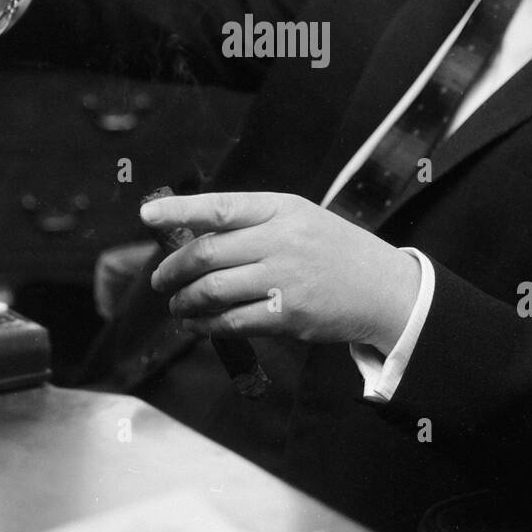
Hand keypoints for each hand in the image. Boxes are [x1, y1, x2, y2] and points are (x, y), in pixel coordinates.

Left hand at [144, 191, 420, 353]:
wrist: (384, 288)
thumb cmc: (335, 250)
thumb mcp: (301, 218)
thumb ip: (255, 223)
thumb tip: (198, 235)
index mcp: (282, 209)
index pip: (221, 206)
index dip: (179, 210)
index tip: (147, 215)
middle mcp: (281, 240)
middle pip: (207, 253)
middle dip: (173, 269)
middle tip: (160, 280)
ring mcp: (284, 279)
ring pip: (213, 290)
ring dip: (185, 300)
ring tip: (177, 304)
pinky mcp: (288, 316)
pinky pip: (232, 321)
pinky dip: (206, 325)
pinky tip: (197, 324)